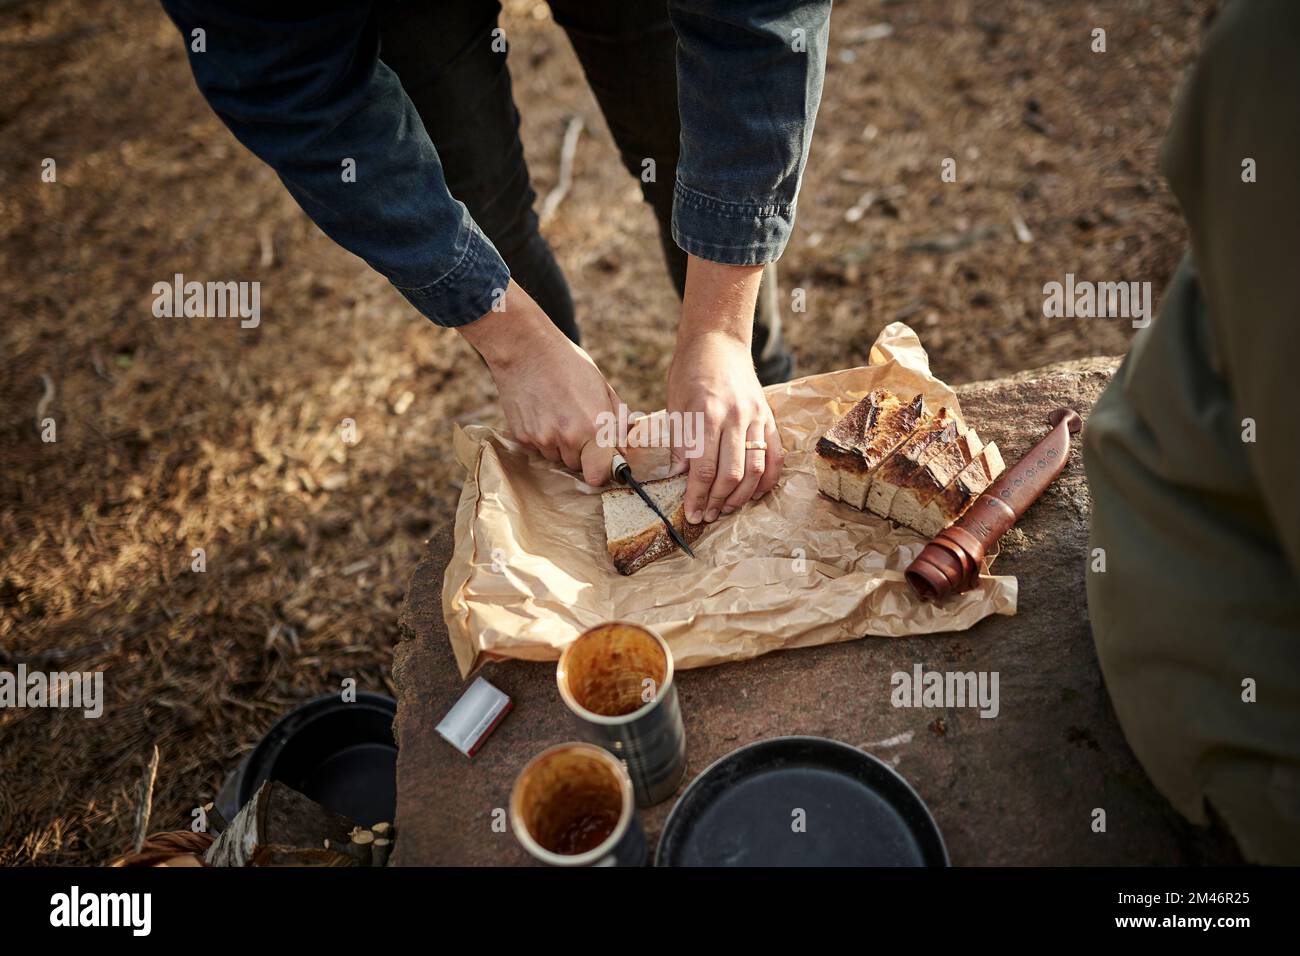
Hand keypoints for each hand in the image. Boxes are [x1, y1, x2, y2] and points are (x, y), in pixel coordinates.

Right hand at [459, 280, 620, 485]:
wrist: (525, 349)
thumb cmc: (569, 364)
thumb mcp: (602, 386)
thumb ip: (617, 419)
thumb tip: (626, 443)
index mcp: (594, 427)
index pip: (599, 475)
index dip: (602, 470)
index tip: (602, 461)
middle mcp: (568, 438)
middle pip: (578, 467)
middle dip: (582, 453)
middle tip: (578, 425)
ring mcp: (542, 439)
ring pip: (557, 459)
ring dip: (561, 446)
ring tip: (558, 415)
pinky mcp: (522, 437)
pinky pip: (538, 450)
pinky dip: (542, 439)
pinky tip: (542, 413)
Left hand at [667, 258, 784, 523]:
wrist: (717, 341)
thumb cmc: (688, 372)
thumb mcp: (674, 404)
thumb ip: (680, 440)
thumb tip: (683, 475)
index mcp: (706, 413)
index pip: (703, 467)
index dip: (696, 496)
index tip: (691, 513)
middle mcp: (734, 417)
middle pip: (731, 474)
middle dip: (717, 501)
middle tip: (706, 515)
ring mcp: (755, 417)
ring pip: (755, 470)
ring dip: (741, 496)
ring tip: (726, 508)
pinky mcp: (768, 418)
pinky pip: (775, 457)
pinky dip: (766, 481)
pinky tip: (753, 494)